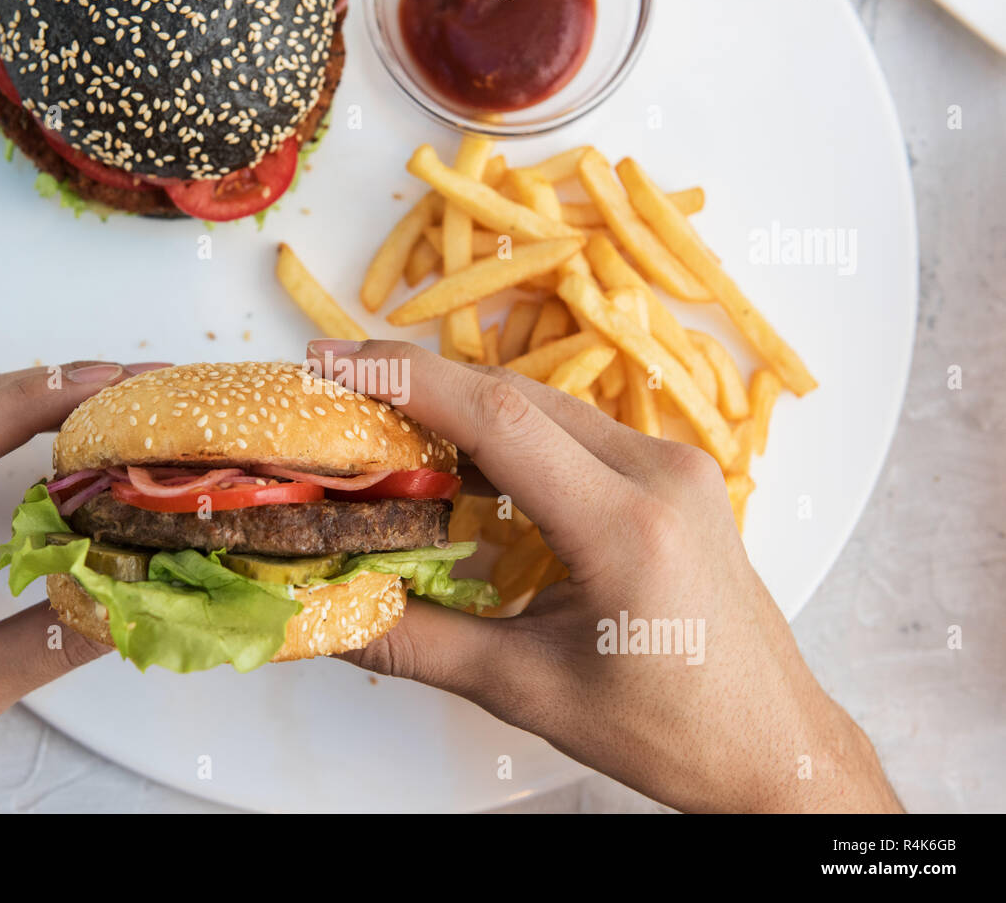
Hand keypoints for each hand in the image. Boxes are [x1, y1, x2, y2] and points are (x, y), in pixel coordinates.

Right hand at [309, 339, 900, 812]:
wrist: (775, 745)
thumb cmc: (672, 729)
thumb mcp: (530, 691)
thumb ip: (420, 645)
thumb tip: (332, 613)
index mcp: (628, 525)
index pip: (499, 418)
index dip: (406, 380)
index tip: (332, 363)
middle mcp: (659, 474)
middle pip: (516, 395)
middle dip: (419, 381)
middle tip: (339, 385)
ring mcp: (675, 467)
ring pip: (546, 405)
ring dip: (463, 404)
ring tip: (387, 420)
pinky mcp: (674, 476)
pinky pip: (576, 431)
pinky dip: (510, 433)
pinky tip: (466, 461)